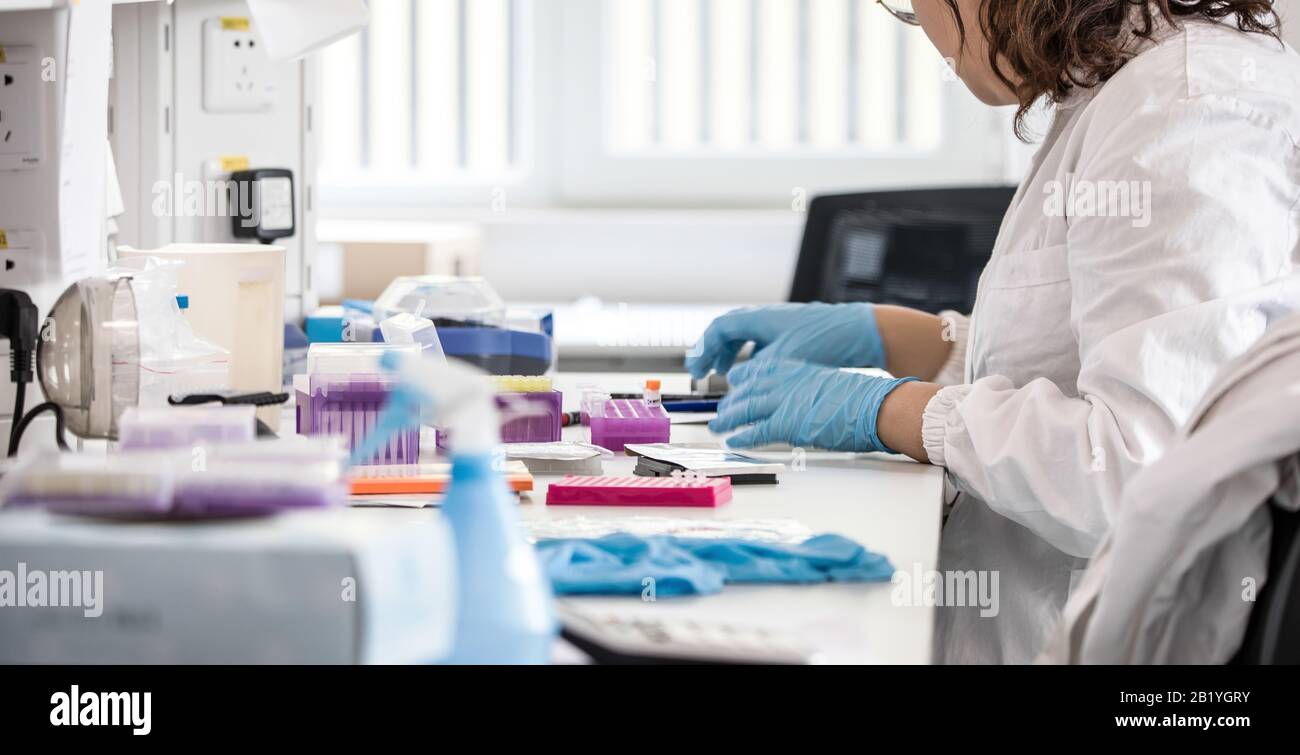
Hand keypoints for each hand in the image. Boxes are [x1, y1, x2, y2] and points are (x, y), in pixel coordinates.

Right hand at [686, 302, 883, 378]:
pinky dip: (749, 356)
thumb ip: (756, 372)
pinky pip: (759, 342)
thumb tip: (736, 385)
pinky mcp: (790, 333)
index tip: (696, 370)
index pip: (719, 329)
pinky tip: (753, 373)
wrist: (858, 331)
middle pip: (727, 331)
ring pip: (743, 336)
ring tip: (724, 373)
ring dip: (730, 354)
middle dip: (712, 352)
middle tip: (702, 371)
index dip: (703, 349)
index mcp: (759, 318)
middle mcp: (765, 318)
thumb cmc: (823, 339)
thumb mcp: (782, 359)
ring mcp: (778, 324)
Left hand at [709, 358, 916, 451]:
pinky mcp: (787, 424)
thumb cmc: (861, 397)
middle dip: (730, 403)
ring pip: (744, 409)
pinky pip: (756, 432)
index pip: (758, 369)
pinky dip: (742, 438)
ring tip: (717, 428)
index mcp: (796, 368)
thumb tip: (802, 400)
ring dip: (728, 420)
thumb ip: (808, 387)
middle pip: (746, 390)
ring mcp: (783, 402)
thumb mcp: (827, 381)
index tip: (734, 384)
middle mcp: (784, 381)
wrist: (876, 405)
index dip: (742, 379)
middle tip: (720, 413)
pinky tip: (733, 443)